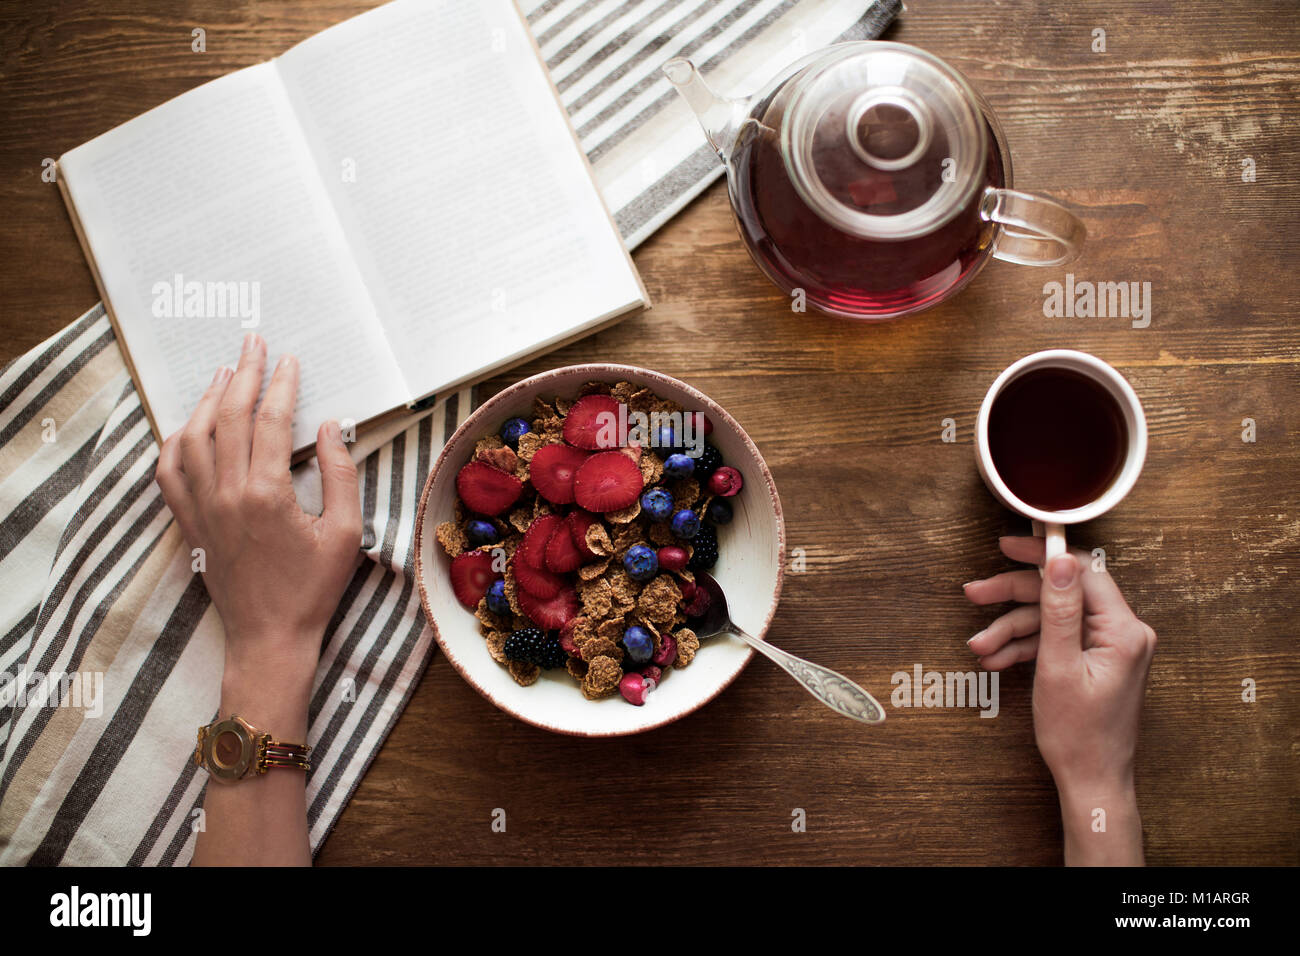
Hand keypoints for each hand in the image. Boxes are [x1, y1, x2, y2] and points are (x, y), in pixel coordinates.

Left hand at [154, 332, 361, 865]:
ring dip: (208, 399)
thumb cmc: (314, 589)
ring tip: (223, 373)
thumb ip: (340, 474)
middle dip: (242, 374)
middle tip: (252, 344)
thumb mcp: (346, 532)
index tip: (289, 359)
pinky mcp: (190, 524)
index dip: (280, 384)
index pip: (270, 420)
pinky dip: (176, 440)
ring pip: (194, 436)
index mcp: (267, 492)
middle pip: (228, 416)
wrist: (269, 638)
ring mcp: (202, 508)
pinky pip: (169, 471)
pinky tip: (189, 425)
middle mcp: (227, 493)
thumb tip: (331, 426)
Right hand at [963, 536, 1156, 864]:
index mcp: (1124, 630)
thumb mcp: (1058, 667)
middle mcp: (1123, 633)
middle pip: (1062, 594)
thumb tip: (1060, 561)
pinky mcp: (1096, 660)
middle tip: (975, 594)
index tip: (1008, 547)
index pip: (1082, 571)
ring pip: (1052, 619)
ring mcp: (1110, 647)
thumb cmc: (1080, 735)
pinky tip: (997, 659)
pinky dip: (1026, 647)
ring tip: (980, 646)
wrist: (1092, 781)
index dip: (1043, 555)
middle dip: (1014, 597)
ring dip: (1012, 629)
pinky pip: (1057, 640)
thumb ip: (1059, 610)